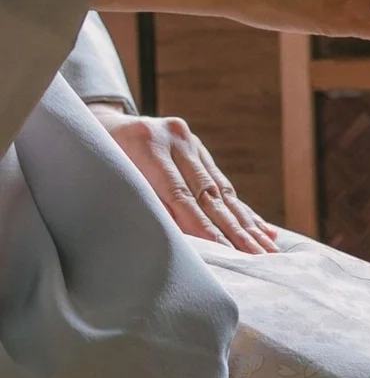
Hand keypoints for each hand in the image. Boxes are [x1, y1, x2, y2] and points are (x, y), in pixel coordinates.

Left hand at [92, 105, 279, 254]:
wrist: (96, 120)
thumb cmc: (93, 159)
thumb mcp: (108, 178)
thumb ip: (143, 204)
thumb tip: (178, 239)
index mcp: (146, 143)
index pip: (180, 195)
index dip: (203, 226)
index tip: (226, 253)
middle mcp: (174, 138)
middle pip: (209, 194)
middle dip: (236, 231)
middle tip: (259, 257)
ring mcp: (190, 140)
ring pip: (222, 190)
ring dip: (247, 225)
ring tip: (268, 250)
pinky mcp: (199, 148)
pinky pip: (223, 184)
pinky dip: (243, 211)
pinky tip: (264, 231)